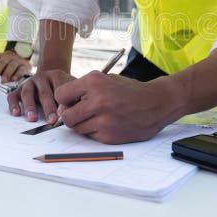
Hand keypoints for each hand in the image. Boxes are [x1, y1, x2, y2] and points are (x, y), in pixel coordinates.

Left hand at [0, 50, 30, 82]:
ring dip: (7, 73)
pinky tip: (14, 79)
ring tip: (3, 80)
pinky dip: (17, 74)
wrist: (21, 64)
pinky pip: (21, 69)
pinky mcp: (25, 65)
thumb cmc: (4, 68)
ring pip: (12, 65)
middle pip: (1, 61)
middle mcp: (7, 56)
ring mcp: (17, 60)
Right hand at [7, 69, 74, 123]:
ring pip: (27, 93)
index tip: (63, 114)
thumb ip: (75, 98)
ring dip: (30, 106)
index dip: (61, 100)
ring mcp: (28, 83)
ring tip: (32, 119)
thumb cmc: (64, 88)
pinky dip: (13, 104)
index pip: (59, 86)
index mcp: (56, 75)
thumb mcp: (72, 88)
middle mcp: (41, 77)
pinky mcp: (18, 89)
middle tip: (52, 120)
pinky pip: (13, 96)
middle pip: (44, 92)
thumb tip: (78, 112)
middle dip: (48, 107)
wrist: (50, 77)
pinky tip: (16, 113)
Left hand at [53, 72, 176, 143]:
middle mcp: (98, 100)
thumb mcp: (105, 80)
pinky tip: (108, 123)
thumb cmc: (128, 90)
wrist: (156, 103)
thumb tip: (60, 108)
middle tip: (80, 112)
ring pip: (77, 128)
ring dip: (83, 124)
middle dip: (70, 115)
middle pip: (66, 116)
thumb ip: (82, 90)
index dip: (64, 99)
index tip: (71, 100)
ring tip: (97, 116)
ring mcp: (104, 120)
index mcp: (94, 82)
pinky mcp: (109, 135)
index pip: (60, 95)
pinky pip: (90, 136)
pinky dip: (95, 131)